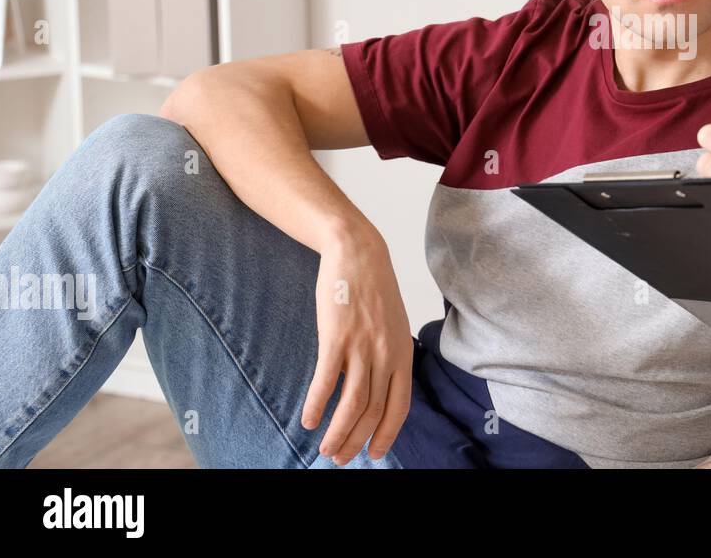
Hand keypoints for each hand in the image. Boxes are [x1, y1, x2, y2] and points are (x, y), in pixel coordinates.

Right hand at [302, 229, 414, 464]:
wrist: (358, 253)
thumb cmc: (373, 291)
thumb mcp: (393, 325)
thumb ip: (389, 356)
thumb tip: (380, 389)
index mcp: (403, 353)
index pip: (400, 405)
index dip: (387, 433)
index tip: (375, 453)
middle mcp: (386, 354)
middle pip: (373, 411)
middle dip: (356, 441)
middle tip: (339, 457)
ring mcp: (362, 346)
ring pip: (352, 404)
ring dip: (337, 432)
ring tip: (324, 449)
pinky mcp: (337, 337)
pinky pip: (326, 381)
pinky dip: (316, 404)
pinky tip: (308, 419)